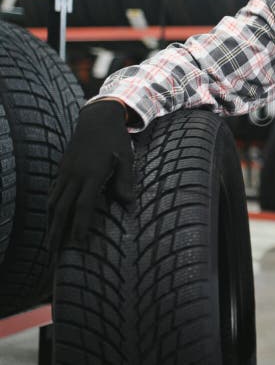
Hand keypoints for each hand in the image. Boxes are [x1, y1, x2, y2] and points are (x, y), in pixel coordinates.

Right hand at [49, 99, 135, 251]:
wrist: (97, 118)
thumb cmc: (116, 139)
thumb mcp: (126, 157)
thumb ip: (125, 180)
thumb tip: (127, 202)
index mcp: (93, 174)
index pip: (84, 205)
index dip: (80, 225)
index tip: (78, 242)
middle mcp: (75, 175)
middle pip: (63, 208)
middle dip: (58, 231)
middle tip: (55, 252)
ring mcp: (66, 171)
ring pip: (54, 201)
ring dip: (51, 222)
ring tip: (50, 241)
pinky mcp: (62, 168)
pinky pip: (53, 191)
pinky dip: (51, 206)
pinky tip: (51, 217)